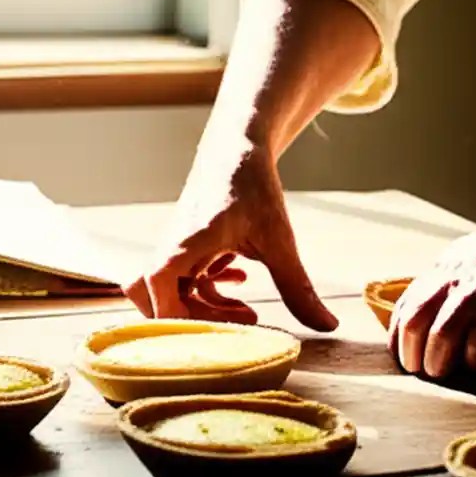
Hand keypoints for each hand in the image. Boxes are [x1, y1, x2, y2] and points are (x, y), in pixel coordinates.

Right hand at [122, 140, 337, 331]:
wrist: (238, 147)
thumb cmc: (252, 186)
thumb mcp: (279, 240)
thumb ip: (297, 287)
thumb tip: (328, 325)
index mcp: (184, 245)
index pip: (157, 292)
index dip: (184, 319)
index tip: (227, 328)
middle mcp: (171, 248)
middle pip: (148, 297)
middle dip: (188, 318)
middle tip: (231, 323)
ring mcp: (176, 246)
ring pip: (168, 289)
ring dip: (203, 305)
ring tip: (247, 310)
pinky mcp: (187, 244)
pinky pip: (184, 276)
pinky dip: (207, 287)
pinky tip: (240, 279)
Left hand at [388, 192, 475, 377]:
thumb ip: (470, 281)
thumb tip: (448, 318)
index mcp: (456, 259)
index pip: (408, 300)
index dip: (398, 334)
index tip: (402, 358)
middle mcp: (465, 264)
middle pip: (416, 315)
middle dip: (410, 350)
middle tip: (419, 372)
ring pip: (444, 325)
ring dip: (437, 356)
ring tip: (440, 374)